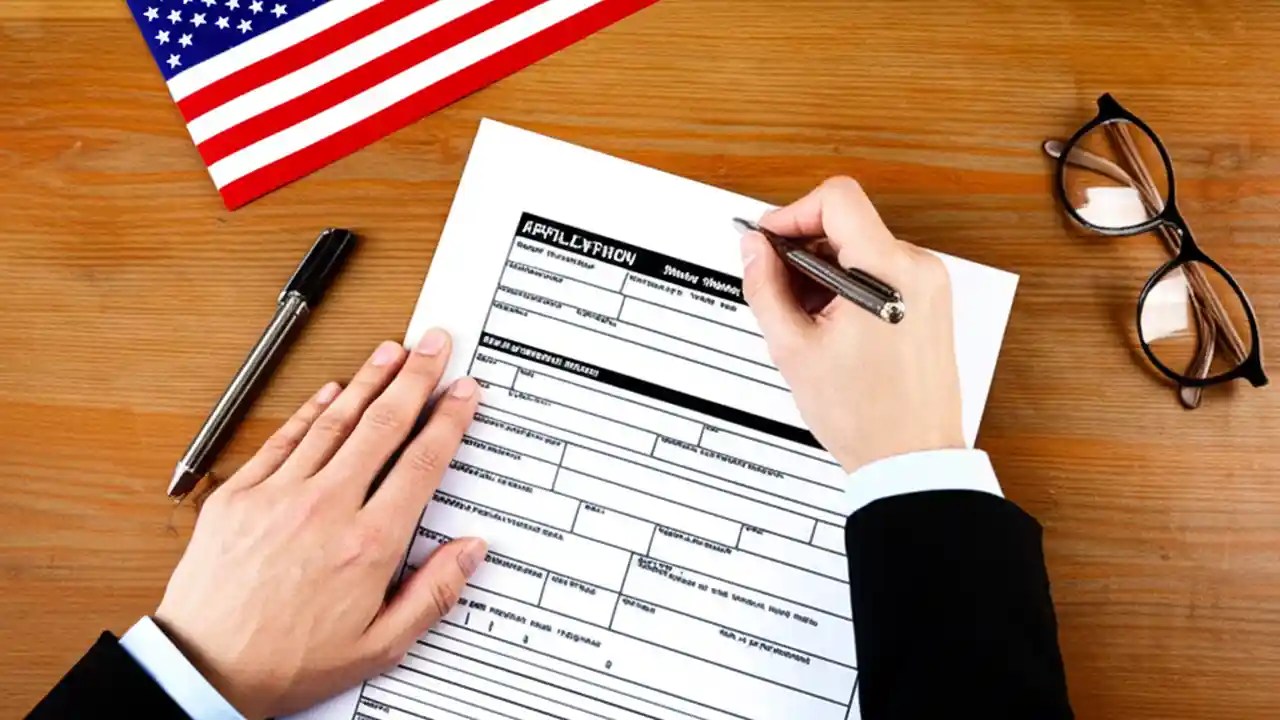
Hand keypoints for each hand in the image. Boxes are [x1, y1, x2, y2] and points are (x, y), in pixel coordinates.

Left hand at [155, 331, 486, 718]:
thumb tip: (470, 550)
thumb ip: (432, 594)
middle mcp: (326, 509)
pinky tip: (331, 390)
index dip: (448, 420)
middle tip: (435, 346)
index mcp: (367, 545)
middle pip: (383, 425)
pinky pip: (283, 439)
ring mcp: (279, 496)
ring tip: (392, 351)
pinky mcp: (240, 496)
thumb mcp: (379, 646)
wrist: (205, 668)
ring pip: (335, 422)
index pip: (421, 463)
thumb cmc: (289, 662)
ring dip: (368, 380)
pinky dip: (310, 409)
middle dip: (415, 378)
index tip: (463, 393)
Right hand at [741, 177, 963, 471]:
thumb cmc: (865, 416)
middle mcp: (918, 269)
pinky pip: (882, 272)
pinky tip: (833, 327)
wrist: (910, 456)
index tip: (771, 242)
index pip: (836, 198)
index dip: (793, 214)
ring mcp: (930, 285)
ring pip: (863, 248)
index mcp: (887, 271)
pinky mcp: (932, 302)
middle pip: (848, 223)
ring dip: (826, 272)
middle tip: (780, 290)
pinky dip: (850, 287)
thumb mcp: (794, 347)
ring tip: (809, 320)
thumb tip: (755, 248)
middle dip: (805, 251)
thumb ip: (765, 286)